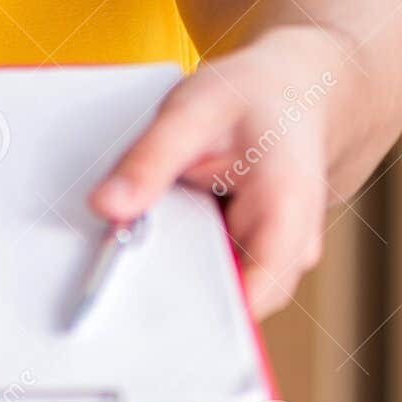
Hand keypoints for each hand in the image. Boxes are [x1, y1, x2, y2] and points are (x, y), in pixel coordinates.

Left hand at [85, 34, 340, 319]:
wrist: (297, 90)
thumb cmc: (254, 95)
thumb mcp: (194, 110)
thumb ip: (150, 160)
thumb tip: (104, 207)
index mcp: (284, 218)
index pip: (244, 302)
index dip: (189, 312)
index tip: (134, 298)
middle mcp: (289, 251)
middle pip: (222, 300)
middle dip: (169, 284)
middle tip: (119, 251)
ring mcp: (275, 256)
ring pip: (214, 286)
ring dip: (175, 266)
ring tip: (143, 225)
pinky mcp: (253, 250)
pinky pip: (212, 267)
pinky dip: (183, 251)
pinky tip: (164, 220)